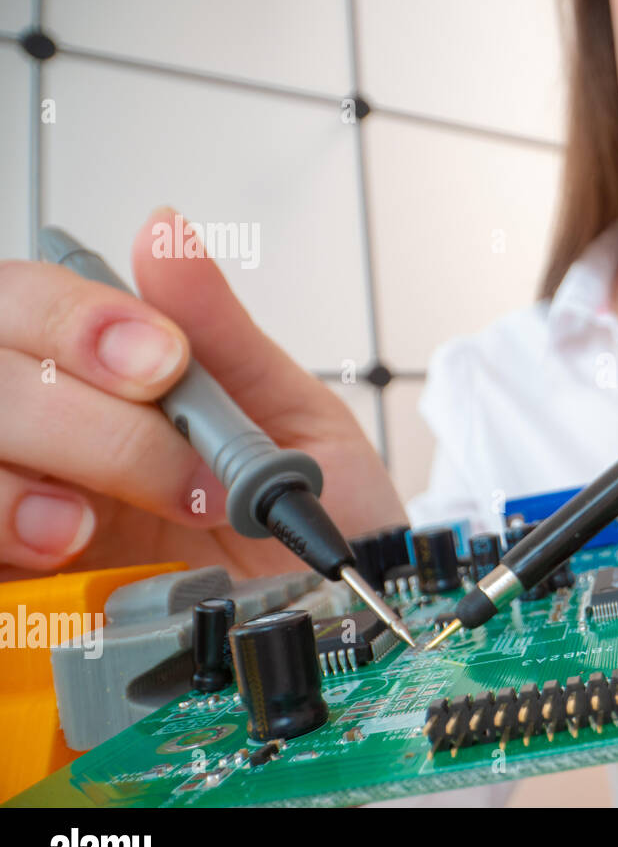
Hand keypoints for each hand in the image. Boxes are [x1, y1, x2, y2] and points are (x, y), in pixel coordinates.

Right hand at [0, 208, 403, 580]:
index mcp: (110, 379)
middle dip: (75, 414)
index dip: (75, 321)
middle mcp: (56, 434)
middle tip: (178, 468)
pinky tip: (61, 552)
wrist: (353, 613)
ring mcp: (32, 506)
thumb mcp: (294, 417)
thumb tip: (165, 232)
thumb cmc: (328, 512)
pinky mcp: (27, 586)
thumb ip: (223, 335)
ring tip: (99, 523)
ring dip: (23, 484)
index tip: (163, 361)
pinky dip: (4, 533)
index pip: (26, 305)